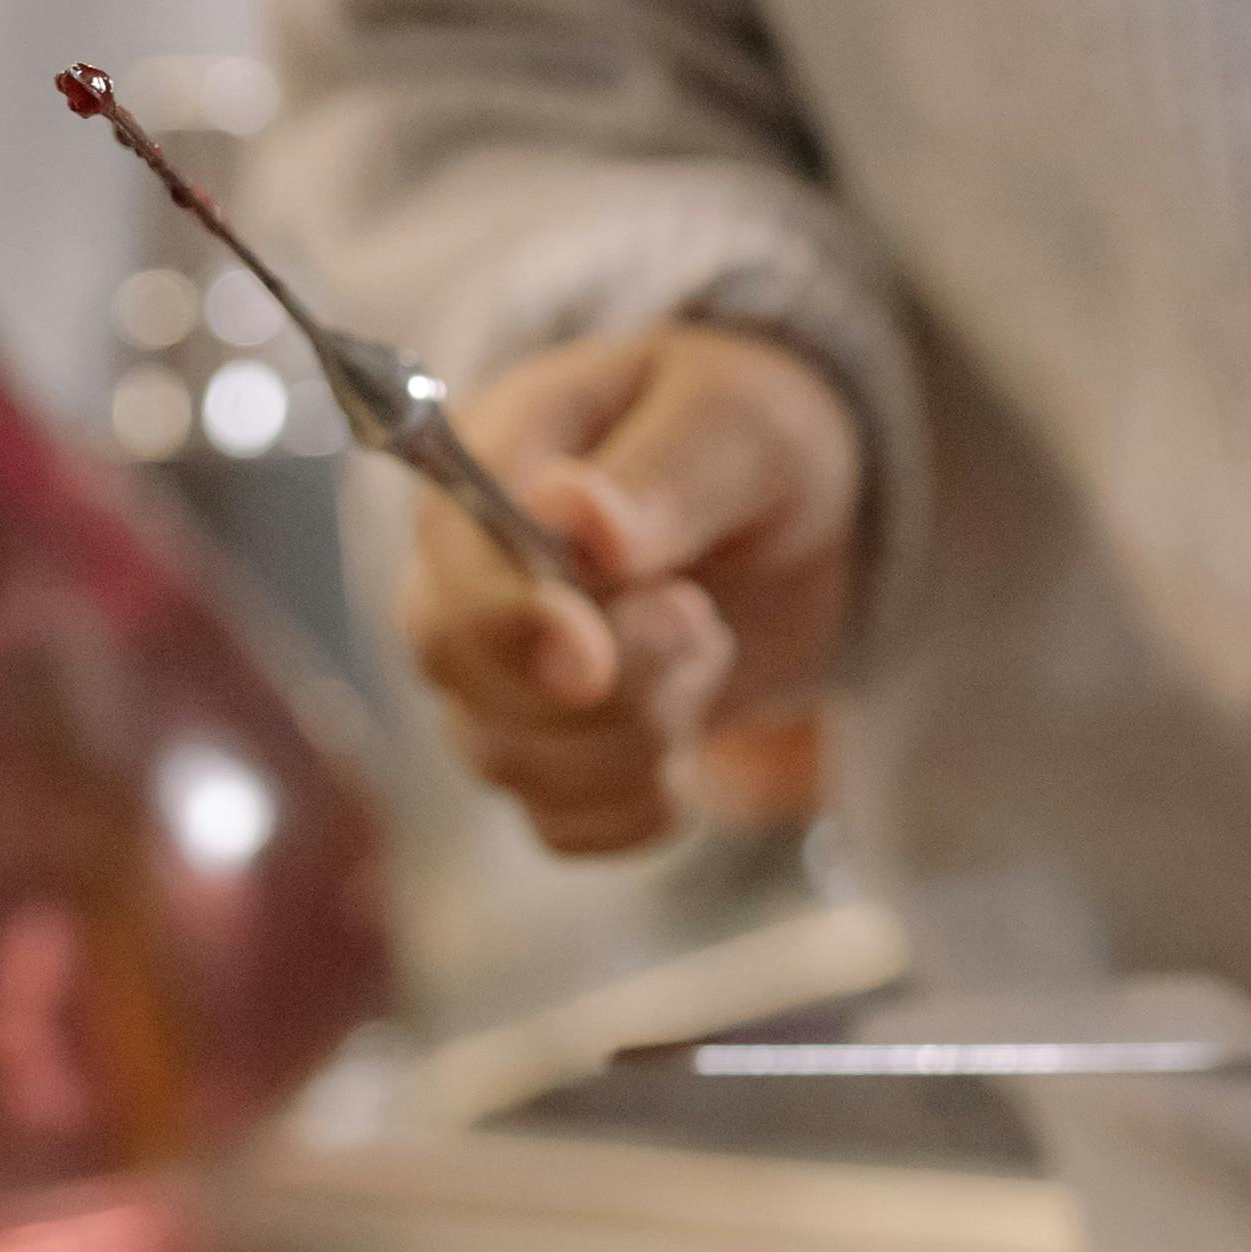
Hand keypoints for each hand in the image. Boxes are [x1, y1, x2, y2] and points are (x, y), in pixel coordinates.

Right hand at [401, 324, 863, 857]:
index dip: (513, 628)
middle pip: (467, 679)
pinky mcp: (548, 755)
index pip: (450, 574)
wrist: (800, 516)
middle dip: (611, 682)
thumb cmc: (750, 436)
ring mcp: (495, 677)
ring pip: (515, 767)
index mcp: (490, 465)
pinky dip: (643, 805)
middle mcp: (465, 578)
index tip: (591, 654)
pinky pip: (563, 827)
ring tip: (705, 643)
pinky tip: (689, 743)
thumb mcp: (739, 424)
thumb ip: (662, 474)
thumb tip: (574, 514)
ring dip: (644, 734)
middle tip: (700, 619)